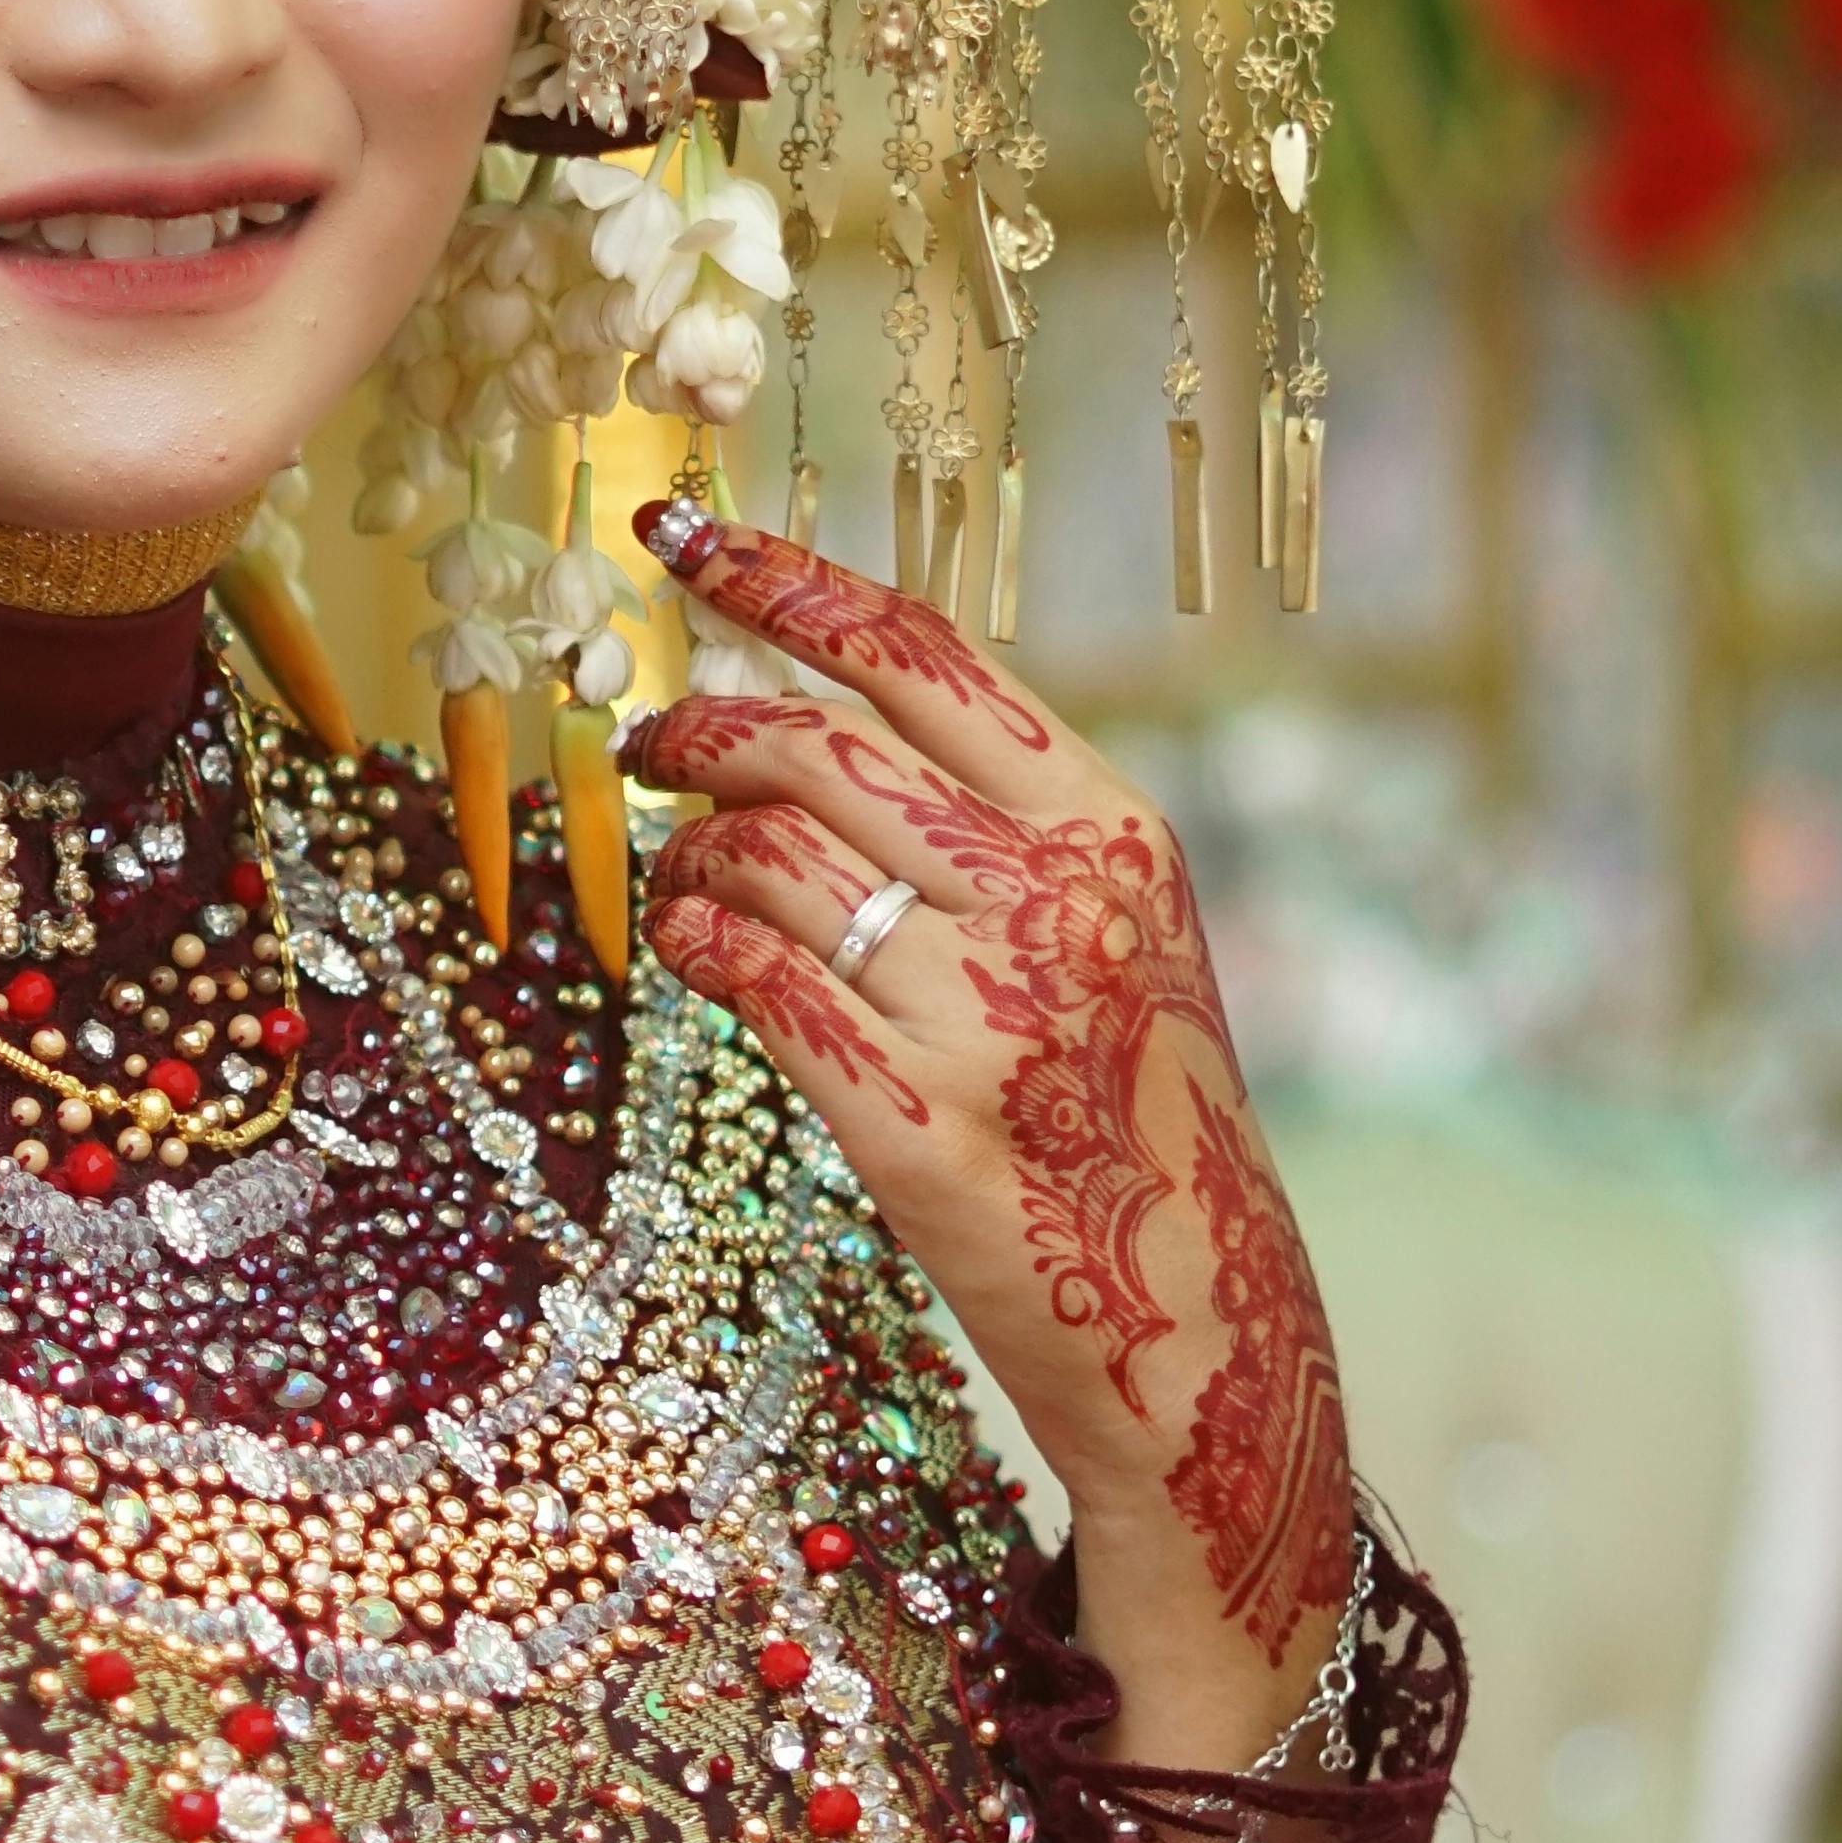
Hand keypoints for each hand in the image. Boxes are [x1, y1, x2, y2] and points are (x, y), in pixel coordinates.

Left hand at [631, 512, 1349, 1778]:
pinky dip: (694, 944)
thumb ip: (1006, 817)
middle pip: (817, 746)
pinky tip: (687, 946)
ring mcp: (986, 1015)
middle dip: (701, 726)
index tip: (678, 530)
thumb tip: (827, 697)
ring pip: (765, 862)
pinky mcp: (913, 1124)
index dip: (781, 577)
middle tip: (649, 737)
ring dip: (688, 854)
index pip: (921, 652)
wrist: (1192, 1312)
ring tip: (682, 878)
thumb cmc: (1138, 1104)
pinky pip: (754, 984)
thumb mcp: (1124, 927)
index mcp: (1112, 827)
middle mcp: (1057, 903)